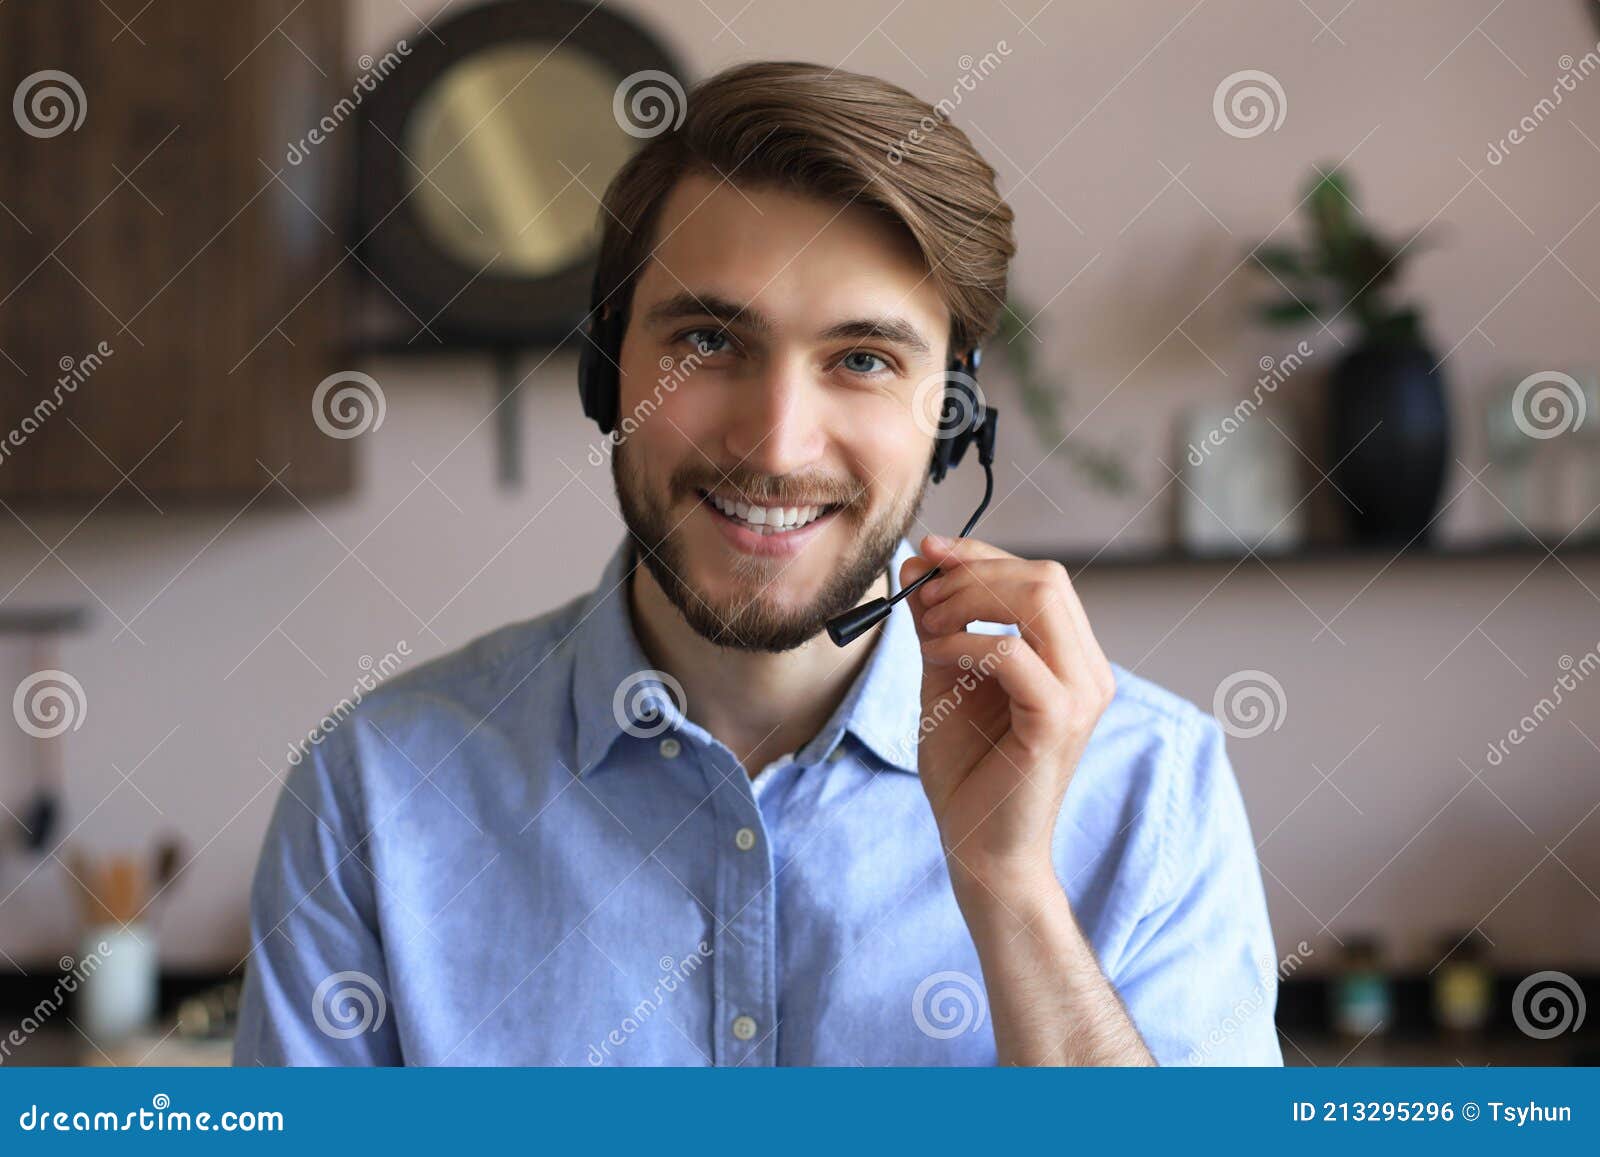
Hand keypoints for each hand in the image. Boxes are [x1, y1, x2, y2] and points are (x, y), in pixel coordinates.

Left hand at [901, 534, 1115, 896]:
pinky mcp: (1057, 722)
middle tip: (920, 595)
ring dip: (968, 601)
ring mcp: (1080, 695)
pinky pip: (1013, 653)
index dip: (980, 553)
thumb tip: (918, 563)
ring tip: (927, 628)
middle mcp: (1087, 670)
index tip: (927, 551)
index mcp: (1069, 656)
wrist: (980, 850)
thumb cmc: (968, 770)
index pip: (1038, 576)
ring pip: (1039, 599)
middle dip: (972, 572)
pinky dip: (965, 642)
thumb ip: (937, 622)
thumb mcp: (944, 678)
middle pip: (1044, 576)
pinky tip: (936, 658)